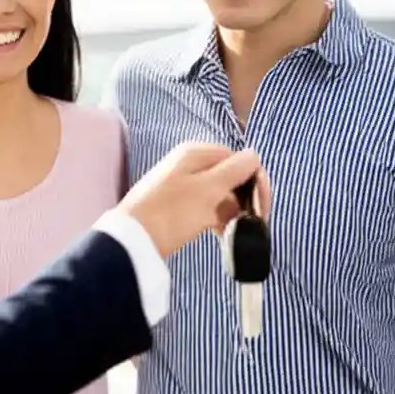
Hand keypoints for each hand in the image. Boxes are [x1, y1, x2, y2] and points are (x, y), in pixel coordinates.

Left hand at [117, 143, 263, 258]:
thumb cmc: (171, 212)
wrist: (132, 240)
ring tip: (235, 232)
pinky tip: (221, 234)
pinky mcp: (176, 205)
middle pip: (230, 176)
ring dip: (232, 211)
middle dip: (244, 199)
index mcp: (197, 153)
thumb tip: (254, 156)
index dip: (255, 183)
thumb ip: (235, 170)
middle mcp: (189, 164)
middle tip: (253, 224)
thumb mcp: (208, 189)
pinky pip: (206, 207)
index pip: (240, 160)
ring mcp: (182, 184)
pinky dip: (217, 218)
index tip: (262, 211)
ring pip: (219, 194)